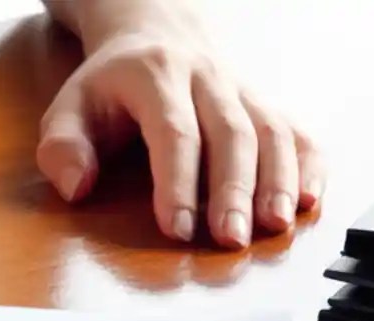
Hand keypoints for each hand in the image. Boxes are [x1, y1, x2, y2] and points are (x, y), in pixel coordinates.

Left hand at [36, 8, 323, 248]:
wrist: (154, 30)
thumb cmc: (109, 85)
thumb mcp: (68, 107)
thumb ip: (62, 147)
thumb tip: (76, 187)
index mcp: (155, 76)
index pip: (173, 131)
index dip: (176, 182)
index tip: (176, 229)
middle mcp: (206, 78)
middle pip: (231, 133)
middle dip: (234, 189)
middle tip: (232, 238)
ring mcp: (242, 89)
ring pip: (271, 129)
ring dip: (279, 180)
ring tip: (277, 224)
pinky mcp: (265, 103)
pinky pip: (296, 129)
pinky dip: (309, 164)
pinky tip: (310, 200)